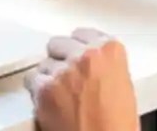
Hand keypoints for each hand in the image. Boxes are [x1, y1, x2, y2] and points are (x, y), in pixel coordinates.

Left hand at [23, 28, 138, 130]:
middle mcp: (84, 56)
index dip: (79, 46)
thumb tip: (92, 67)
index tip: (78, 52)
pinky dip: (37, 90)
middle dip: (62, 58)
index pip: (84, 34)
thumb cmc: (117, 126)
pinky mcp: (43, 89)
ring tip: (61, 95)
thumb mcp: (123, 87)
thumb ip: (105, 68)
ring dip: (50, 76)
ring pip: (44, 63)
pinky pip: (32, 80)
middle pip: (60, 43)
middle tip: (68, 76)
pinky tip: (49, 102)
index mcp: (109, 52)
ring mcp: (62, 71)